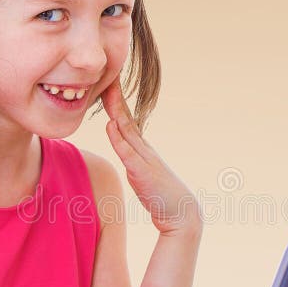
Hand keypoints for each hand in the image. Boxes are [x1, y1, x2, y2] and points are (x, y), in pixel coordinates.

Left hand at [101, 76, 201, 235]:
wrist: (181, 212)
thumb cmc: (160, 195)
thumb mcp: (141, 173)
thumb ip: (131, 159)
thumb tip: (121, 148)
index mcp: (142, 149)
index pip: (126, 121)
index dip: (116, 102)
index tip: (107, 83)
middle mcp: (144, 149)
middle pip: (126, 118)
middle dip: (115, 97)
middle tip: (107, 74)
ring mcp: (144, 159)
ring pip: (127, 130)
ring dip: (116, 110)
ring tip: (107, 90)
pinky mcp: (143, 172)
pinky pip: (128, 153)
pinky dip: (118, 138)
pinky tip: (110, 126)